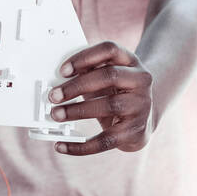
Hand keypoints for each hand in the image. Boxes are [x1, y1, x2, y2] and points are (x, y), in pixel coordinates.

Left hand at [48, 41, 153, 155]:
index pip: (109, 49)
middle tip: (54, 95)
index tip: (62, 70)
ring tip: (57, 115)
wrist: (143, 119)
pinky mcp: (136, 131)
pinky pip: (106, 140)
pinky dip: (81, 146)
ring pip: (109, 105)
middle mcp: (141, 80)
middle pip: (109, 76)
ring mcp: (141, 105)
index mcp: (130, 61)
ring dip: (78, 110)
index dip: (85, 57)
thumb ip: (87, 72)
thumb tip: (56, 82)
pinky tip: (63, 146)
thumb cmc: (116, 93)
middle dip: (77, 86)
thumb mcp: (105, 77)